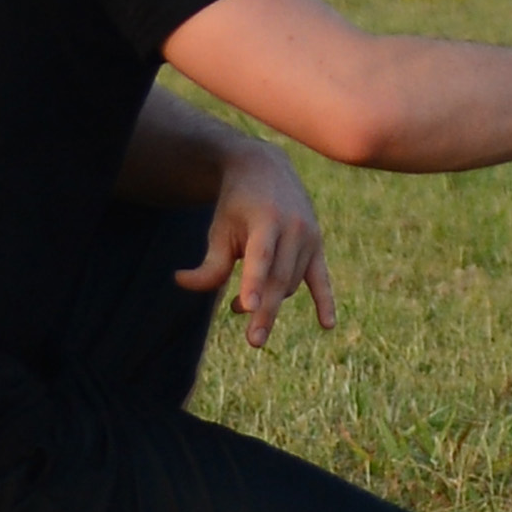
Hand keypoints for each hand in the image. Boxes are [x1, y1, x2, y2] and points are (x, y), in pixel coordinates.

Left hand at [176, 140, 335, 344]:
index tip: (247, 306)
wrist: (267, 169)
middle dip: (265, 311)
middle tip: (253, 341)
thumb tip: (183, 284)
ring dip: (267, 302)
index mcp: (266, 220)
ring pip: (290, 283)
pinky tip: (327, 325)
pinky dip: (325, 301)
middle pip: (278, 279)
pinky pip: (322, 279)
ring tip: (238, 305)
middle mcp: (294, 228)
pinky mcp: (317, 246)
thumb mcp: (219, 228)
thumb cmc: (236, 204)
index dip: (253, 283)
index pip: (260, 258)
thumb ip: (209, 260)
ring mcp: (309, 237)